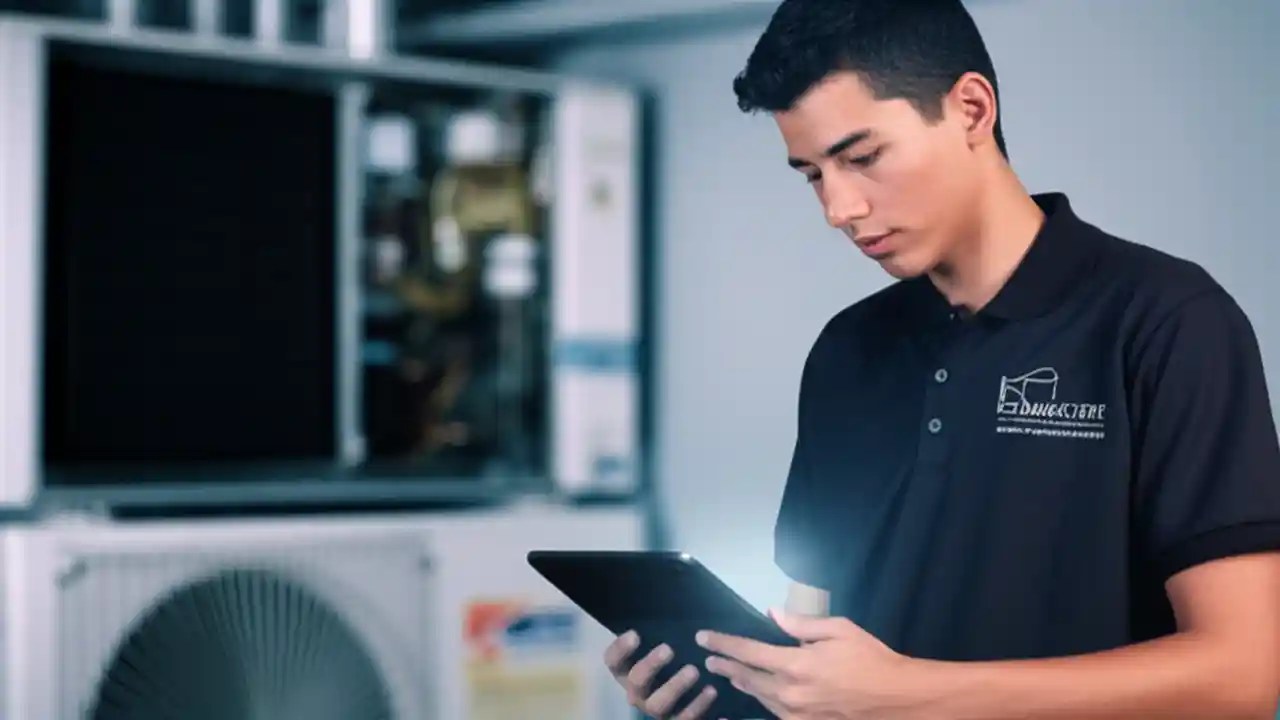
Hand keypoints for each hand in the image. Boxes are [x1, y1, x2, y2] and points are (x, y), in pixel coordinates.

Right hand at [604, 629, 719, 718]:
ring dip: (675, 686)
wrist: (689, 695)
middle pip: (636, 682)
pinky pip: (684, 718)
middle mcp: (637, 692)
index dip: (620, 649)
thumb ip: (660, 634)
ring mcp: (655, 710)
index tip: (635, 634)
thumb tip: (669, 604)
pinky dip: (698, 706)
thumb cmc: (672, 661)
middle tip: (668, 649)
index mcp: (628, 672)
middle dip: (650, 665)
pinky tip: (711, 690)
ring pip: (657, 704)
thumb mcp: (664, 645)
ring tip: (694, 670)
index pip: (613, 661)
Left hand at [697, 609, 928, 719]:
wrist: (897, 697)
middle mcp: (790, 692)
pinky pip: (776, 712)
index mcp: (796, 665)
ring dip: (742, 684)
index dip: (724, 644)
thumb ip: (801, 624)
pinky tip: (758, 694)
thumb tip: (773, 614)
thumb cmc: (871, 658)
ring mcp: (797, 713)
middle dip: (726, 666)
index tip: (704, 639)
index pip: (749, 652)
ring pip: (760, 697)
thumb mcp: (839, 629)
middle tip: (709, 659)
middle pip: (748, 678)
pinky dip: (763, 700)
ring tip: (728, 674)